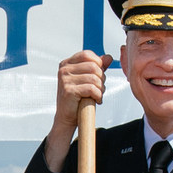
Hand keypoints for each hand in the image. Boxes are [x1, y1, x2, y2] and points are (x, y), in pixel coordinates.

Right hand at [42, 51, 106, 171]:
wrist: (67, 117)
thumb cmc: (78, 99)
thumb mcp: (88, 79)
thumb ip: (98, 67)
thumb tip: (108, 57)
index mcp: (67, 64)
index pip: (87, 55)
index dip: (98, 64)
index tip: (98, 76)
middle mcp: (64, 69)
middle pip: (93, 66)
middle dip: (101, 78)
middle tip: (100, 88)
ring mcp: (65, 80)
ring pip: (94, 78)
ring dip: (101, 88)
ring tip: (98, 95)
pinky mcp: (68, 90)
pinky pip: (91, 88)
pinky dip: (98, 95)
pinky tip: (96, 100)